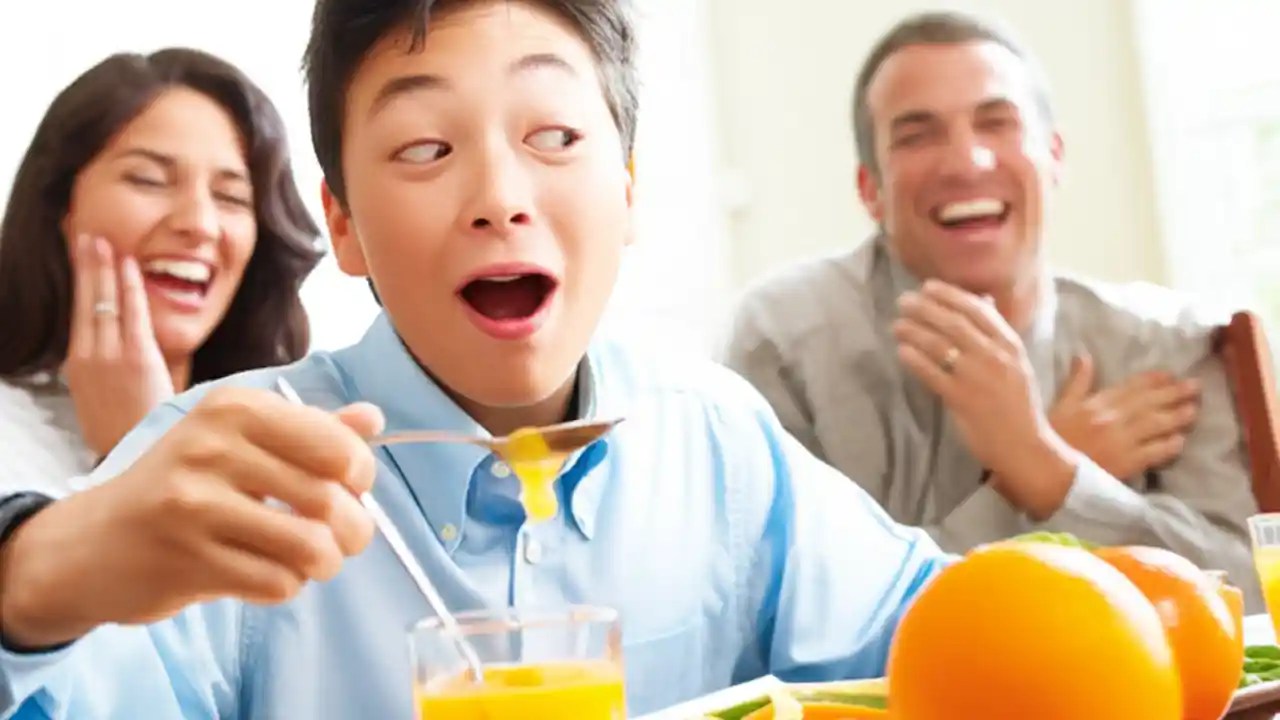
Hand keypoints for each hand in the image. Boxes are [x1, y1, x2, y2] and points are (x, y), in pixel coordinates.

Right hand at [0, 387, 383, 647]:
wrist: (90, 543)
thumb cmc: (182, 487)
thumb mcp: (238, 440)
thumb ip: (309, 430)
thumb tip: (372, 418)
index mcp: (233, 408)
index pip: (338, 446)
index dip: (362, 476)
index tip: (351, 488)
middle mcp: (211, 449)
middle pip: (331, 500)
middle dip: (354, 529)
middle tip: (343, 537)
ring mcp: (194, 506)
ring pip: (311, 547)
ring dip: (324, 563)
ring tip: (312, 559)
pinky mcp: (186, 561)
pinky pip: (278, 583)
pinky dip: (286, 585)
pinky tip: (265, 572)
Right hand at [62, 235, 174, 456]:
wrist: (133, 455)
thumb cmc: (126, 432)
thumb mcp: (100, 401)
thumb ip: (103, 374)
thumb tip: (106, 358)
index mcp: (78, 366)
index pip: (79, 315)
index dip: (81, 285)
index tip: (82, 261)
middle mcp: (88, 356)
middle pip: (85, 301)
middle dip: (86, 266)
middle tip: (87, 237)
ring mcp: (110, 355)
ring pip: (104, 302)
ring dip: (104, 268)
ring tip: (102, 241)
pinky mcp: (136, 357)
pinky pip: (132, 313)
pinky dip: (129, 287)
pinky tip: (128, 265)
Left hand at [893, 280, 1076, 518]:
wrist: (1026, 445)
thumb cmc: (1018, 403)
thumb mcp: (1017, 363)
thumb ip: (998, 334)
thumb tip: (982, 301)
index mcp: (1010, 345)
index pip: (976, 309)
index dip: (949, 295)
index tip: (927, 287)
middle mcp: (995, 356)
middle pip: (954, 322)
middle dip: (925, 308)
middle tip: (903, 301)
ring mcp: (977, 377)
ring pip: (940, 345)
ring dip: (914, 331)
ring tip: (897, 325)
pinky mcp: (961, 399)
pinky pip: (932, 374)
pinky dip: (915, 360)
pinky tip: (901, 352)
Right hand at [1050, 354, 1199, 478]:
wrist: (1045, 472)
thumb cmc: (1051, 438)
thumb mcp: (1060, 405)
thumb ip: (1076, 382)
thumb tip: (1084, 356)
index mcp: (1097, 403)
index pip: (1131, 387)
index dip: (1153, 380)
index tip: (1170, 374)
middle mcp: (1112, 418)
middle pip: (1149, 403)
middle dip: (1174, 393)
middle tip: (1195, 386)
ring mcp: (1121, 441)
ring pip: (1155, 425)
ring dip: (1177, 417)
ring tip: (1194, 410)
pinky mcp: (1125, 464)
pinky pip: (1152, 452)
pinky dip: (1167, 446)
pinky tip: (1180, 441)